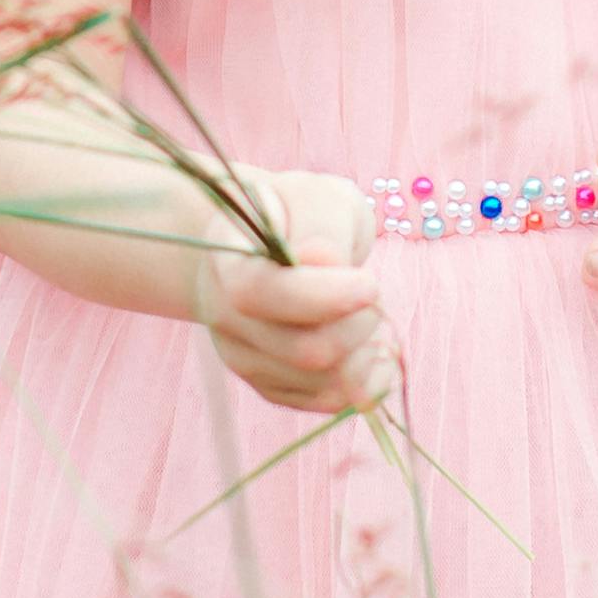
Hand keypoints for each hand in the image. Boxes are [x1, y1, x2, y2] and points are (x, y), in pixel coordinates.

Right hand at [191, 171, 397, 414]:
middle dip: (361, 324)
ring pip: (325, 382)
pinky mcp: (271, 387)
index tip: (369, 281)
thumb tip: (322, 262)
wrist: (261, 249)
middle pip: (308, 351)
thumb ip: (320, 223)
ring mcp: (245, 359)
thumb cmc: (294, 217)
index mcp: (227, 263)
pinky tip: (368, 345)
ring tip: (367, 314)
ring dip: (367, 351)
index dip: (326, 296)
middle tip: (371, 292)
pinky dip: (366, 378)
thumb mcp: (314, 195)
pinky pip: (329, 402)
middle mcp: (226, 319)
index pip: (266, 295)